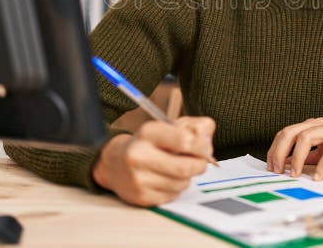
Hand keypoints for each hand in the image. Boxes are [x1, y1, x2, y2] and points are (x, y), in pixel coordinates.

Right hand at [92, 116, 214, 206]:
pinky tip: (168, 179)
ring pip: (181, 183)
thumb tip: (208, 134)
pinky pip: (173, 195)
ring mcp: (139, 179)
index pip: (185, 141)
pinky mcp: (141, 196)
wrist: (113, 163)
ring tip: (179, 169)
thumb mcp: (166, 126)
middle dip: (200, 165)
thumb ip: (192, 126)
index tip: (206, 147)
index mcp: (148, 133)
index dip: (201, 146)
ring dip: (188, 177)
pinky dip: (176, 188)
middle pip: (186, 167)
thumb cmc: (147, 143)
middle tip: (201, 161)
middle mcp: (139, 155)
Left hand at [266, 118, 322, 180]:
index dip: (275, 149)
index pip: (286, 132)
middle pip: (292, 132)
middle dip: (280, 151)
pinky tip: (318, 177)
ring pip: (307, 136)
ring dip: (297, 157)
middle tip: (276, 170)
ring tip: (294, 175)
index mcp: (312, 125)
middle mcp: (320, 124)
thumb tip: (286, 163)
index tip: (270, 166)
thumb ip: (307, 155)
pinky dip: (322, 165)